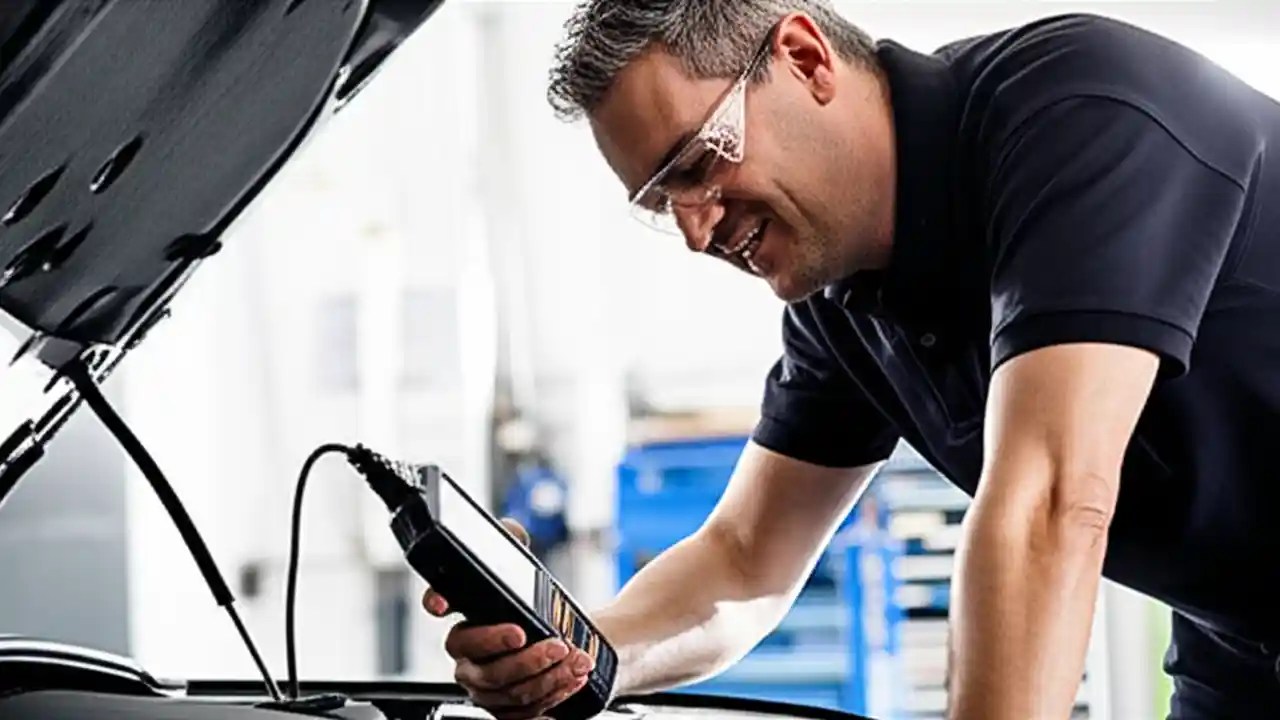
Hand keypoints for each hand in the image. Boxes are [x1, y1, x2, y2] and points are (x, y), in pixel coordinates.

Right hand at [423, 518, 595, 719]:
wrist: (566, 641)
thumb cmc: (538, 605)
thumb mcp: (524, 567)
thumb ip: (512, 542)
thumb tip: (511, 532)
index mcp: (464, 617)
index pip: (438, 603)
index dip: (436, 600)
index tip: (443, 603)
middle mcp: (467, 658)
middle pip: (485, 668)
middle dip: (525, 658)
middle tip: (555, 643)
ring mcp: (486, 689)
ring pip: (510, 693)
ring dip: (547, 677)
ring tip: (575, 659)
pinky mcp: (508, 710)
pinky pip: (526, 712)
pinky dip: (554, 695)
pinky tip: (572, 678)